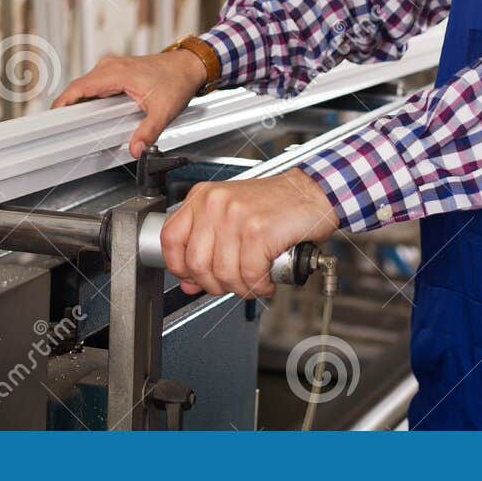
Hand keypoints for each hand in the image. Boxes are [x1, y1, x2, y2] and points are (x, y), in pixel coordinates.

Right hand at [51, 50, 208, 156]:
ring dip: (78, 102)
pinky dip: (89, 97)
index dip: (63, 102)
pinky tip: (89, 113)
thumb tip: (135, 149)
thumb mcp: (164, 111)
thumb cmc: (177, 80)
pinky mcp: (116, 71)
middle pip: (78, 87)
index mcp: (116, 73)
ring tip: (71, 123)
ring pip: (86, 85)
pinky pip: (95, 84)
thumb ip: (148, 131)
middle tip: (59, 127)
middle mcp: (110, 66)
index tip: (53, 117)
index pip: (80, 87)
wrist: (189, 65)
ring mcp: (112, 67)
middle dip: (68, 106)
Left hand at [159, 170, 339, 297]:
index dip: (178, 266)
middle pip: (195, 262)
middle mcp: (215, 203)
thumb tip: (190, 280)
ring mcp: (236, 216)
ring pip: (223, 273)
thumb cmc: (274, 204)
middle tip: (230, 284)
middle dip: (214, 283)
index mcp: (203, 197)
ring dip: (240, 288)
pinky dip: (259, 286)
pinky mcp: (258, 231)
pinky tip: (266, 281)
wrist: (311, 192)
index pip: (170, 238)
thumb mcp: (231, 214)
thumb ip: (207, 244)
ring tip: (253, 282)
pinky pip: (249, 274)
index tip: (191, 278)